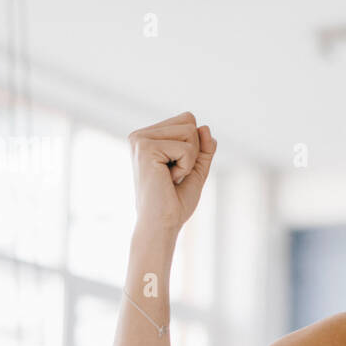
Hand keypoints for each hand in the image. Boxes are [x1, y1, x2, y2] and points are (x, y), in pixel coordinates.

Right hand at [128, 111, 216, 234]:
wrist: (161, 225)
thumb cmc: (174, 203)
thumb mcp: (195, 170)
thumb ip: (203, 149)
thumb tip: (206, 127)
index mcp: (148, 137)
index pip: (187, 120)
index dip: (194, 146)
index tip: (177, 169)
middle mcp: (140, 135)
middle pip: (189, 121)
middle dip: (193, 151)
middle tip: (174, 174)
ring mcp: (140, 139)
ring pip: (190, 131)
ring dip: (189, 160)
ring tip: (170, 177)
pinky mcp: (145, 148)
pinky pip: (186, 148)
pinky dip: (186, 167)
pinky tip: (168, 179)